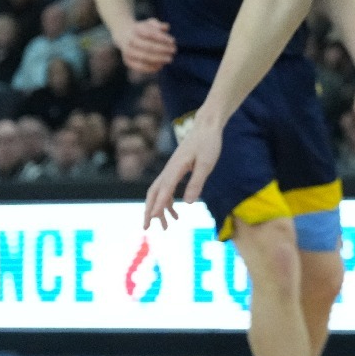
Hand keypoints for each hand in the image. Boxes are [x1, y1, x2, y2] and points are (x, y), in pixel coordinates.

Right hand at [120, 18, 176, 74]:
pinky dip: (152, 67)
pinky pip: (140, 67)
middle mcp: (130, 40)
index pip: (151, 34)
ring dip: (159, 59)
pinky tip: (161, 65)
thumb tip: (166, 27)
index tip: (173, 41)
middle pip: (148, 46)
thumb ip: (158, 24)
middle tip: (174, 50)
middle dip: (163, 49)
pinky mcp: (128, 61)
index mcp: (135, 29)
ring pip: (145, 57)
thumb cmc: (143, 30)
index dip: (163, 38)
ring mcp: (127, 52)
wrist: (125, 36)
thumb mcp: (149, 23)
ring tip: (169, 59)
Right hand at [143, 112, 223, 229]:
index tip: (152, 219)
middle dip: (149, 211)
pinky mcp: (176, 170)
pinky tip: (176, 212)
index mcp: (175, 168)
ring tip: (166, 226)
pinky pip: (167, 188)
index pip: (164, 190)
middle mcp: (169, 169)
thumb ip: (197, 182)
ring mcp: (171, 170)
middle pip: (154, 193)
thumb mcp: (206, 164)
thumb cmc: (208, 143)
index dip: (158, 205)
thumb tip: (188, 203)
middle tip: (146, 228)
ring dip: (160, 209)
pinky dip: (168, 201)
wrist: (206, 127)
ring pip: (159, 192)